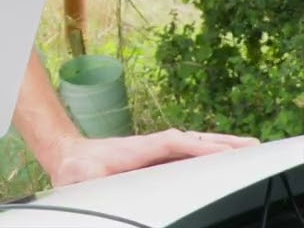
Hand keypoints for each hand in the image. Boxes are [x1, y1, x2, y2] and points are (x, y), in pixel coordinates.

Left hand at [47, 128, 260, 185]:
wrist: (67, 155)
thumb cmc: (76, 167)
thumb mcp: (81, 174)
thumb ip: (88, 178)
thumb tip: (90, 180)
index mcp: (136, 149)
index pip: (172, 144)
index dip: (196, 147)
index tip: (220, 153)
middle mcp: (151, 145)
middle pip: (192, 140)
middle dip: (221, 143)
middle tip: (252, 146)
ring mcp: (155, 148)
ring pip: (194, 143)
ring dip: (221, 144)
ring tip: (249, 147)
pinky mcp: (156, 155)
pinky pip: (188, 150)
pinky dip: (209, 150)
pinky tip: (223, 154)